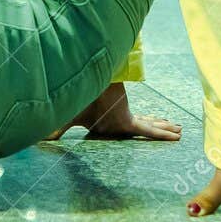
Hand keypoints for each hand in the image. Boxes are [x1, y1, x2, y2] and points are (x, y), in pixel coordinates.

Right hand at [44, 82, 181, 141]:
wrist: (78, 81)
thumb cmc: (71, 99)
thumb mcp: (66, 117)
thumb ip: (57, 129)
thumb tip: (41, 140)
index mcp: (102, 121)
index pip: (123, 125)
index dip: (140, 122)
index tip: (149, 121)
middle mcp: (114, 120)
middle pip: (140, 124)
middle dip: (156, 124)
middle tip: (174, 128)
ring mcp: (122, 117)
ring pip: (147, 126)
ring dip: (163, 127)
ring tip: (179, 130)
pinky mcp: (127, 119)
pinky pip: (147, 130)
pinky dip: (162, 134)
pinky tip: (176, 136)